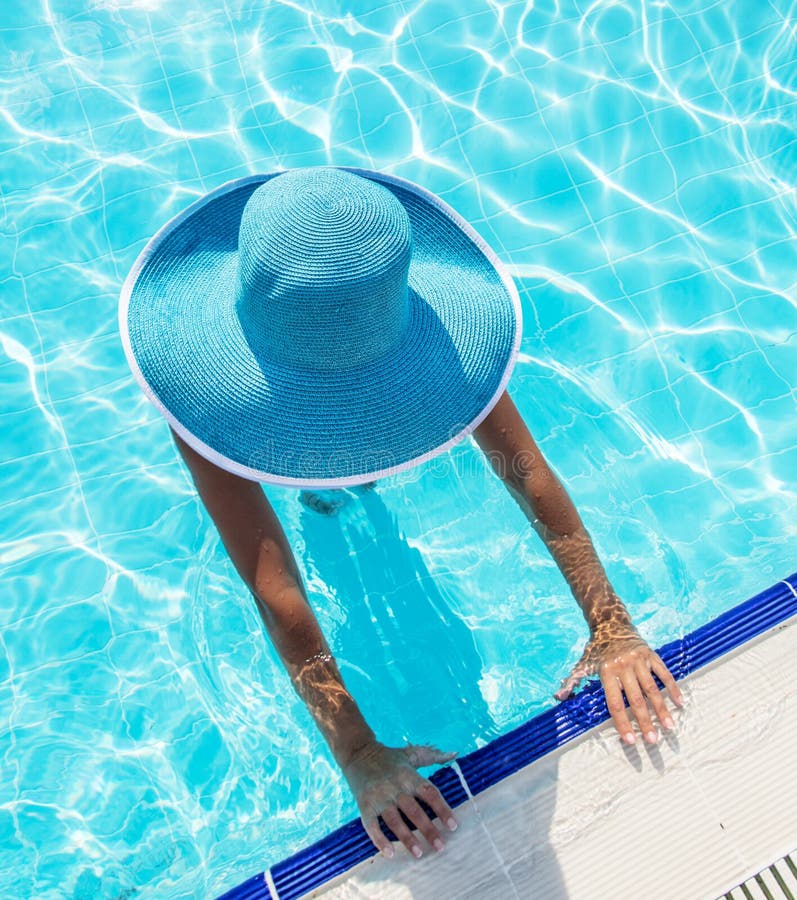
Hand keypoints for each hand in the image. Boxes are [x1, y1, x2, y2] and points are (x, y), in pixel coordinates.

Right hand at [341, 740, 458, 859]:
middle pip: (414, 810)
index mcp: (408, 775)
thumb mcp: (412, 753)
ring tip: (419, 853)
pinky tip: (390, 853)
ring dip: (407, 838)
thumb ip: (433, 756)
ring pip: (395, 820)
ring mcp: (379, 796)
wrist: (358, 752)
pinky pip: (371, 825)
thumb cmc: (390, 756)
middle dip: (428, 829)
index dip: (442, 809)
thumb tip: (455, 753)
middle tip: (440, 847)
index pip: (429, 792)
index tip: (453, 826)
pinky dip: (379, 840)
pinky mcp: (364, 805)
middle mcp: (395, 786)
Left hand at [554, 622, 684, 745]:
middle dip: (645, 722)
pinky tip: (680, 703)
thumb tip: (558, 697)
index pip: (614, 703)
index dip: (622, 722)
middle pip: (635, 699)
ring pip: (652, 689)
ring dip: (662, 710)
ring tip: (669, 728)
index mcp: (607, 672)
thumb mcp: (583, 663)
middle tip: (652, 741)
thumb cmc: (596, 648)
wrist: (611, 622)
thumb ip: (573, 681)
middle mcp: (624, 666)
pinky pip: (664, 673)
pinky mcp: (651, 655)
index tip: (630, 740)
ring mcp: (639, 661)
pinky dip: (673, 688)